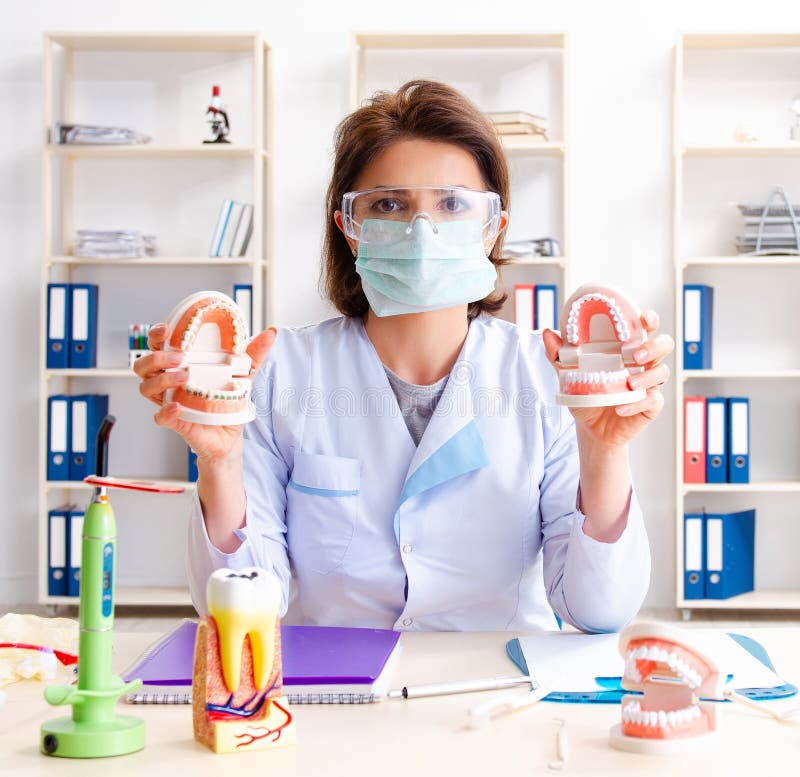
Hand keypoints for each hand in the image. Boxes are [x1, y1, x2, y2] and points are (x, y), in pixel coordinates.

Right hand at [133, 324, 277, 460]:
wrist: (230, 436)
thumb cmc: (227, 403)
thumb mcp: (243, 375)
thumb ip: (253, 354)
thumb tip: (270, 333)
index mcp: (180, 365)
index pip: (158, 345)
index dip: (156, 335)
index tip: (166, 329)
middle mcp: (169, 382)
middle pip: (143, 365)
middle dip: (156, 357)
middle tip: (180, 357)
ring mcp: (169, 401)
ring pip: (146, 387)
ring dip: (162, 380)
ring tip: (185, 376)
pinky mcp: (174, 422)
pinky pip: (159, 417)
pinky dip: (165, 412)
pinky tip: (178, 407)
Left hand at [543, 310, 673, 448]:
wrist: (591, 428)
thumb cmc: (586, 394)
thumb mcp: (569, 374)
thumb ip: (558, 354)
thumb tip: (547, 333)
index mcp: (626, 348)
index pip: (645, 328)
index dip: (649, 320)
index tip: (644, 318)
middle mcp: (643, 363)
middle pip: (664, 345)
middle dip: (654, 346)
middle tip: (636, 355)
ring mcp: (649, 383)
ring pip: (662, 372)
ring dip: (648, 376)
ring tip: (630, 383)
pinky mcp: (650, 405)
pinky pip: (652, 400)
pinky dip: (636, 403)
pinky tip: (621, 408)